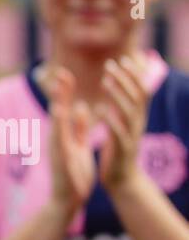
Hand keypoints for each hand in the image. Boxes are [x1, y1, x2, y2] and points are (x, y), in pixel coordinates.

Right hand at [44, 66, 95, 214]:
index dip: (65, 90)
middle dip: (60, 91)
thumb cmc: (74, 174)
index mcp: (63, 135)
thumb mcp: (79, 145)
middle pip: (57, 110)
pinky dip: (60, 122)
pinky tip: (61, 110)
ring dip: (58, 103)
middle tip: (61, 71)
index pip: (64, 108)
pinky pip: (60, 136)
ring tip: (60, 86)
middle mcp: (57, 138)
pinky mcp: (60, 156)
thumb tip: (81, 106)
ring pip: (57, 121)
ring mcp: (57, 147)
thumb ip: (79, 127)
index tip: (66, 73)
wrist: (68, 199)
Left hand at [97, 54, 149, 191]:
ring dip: (118, 94)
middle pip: (136, 96)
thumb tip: (119, 90)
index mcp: (135, 118)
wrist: (122, 180)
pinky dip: (111, 120)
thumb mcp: (123, 127)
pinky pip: (118, 133)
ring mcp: (131, 136)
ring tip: (106, 81)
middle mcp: (137, 124)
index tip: (123, 59)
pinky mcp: (122, 150)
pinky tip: (101, 110)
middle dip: (125, 78)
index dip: (133, 74)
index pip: (139, 91)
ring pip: (128, 111)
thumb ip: (122, 109)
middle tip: (111, 64)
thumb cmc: (118, 152)